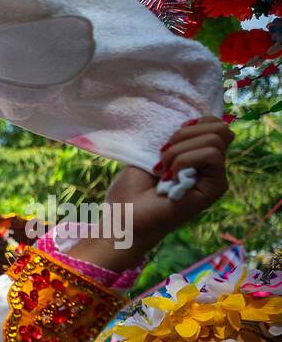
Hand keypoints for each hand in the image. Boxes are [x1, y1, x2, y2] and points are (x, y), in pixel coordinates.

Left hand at [72, 116, 232, 271]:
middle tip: (162, 156)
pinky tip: (169, 177)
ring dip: (180, 150)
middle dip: (185, 134)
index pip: (214, 124)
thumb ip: (173, 138)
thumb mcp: (147, 155)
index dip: (191, 124)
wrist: (122, 220)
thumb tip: (191, 121)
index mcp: (196, 157)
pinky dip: (185, 160)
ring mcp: (215, 178)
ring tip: (163, 169)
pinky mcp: (216, 188)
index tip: (165, 142)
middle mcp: (209, 167)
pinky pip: (212, 155)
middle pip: (220, 128)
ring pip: (216, 139)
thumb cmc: (129, 193)